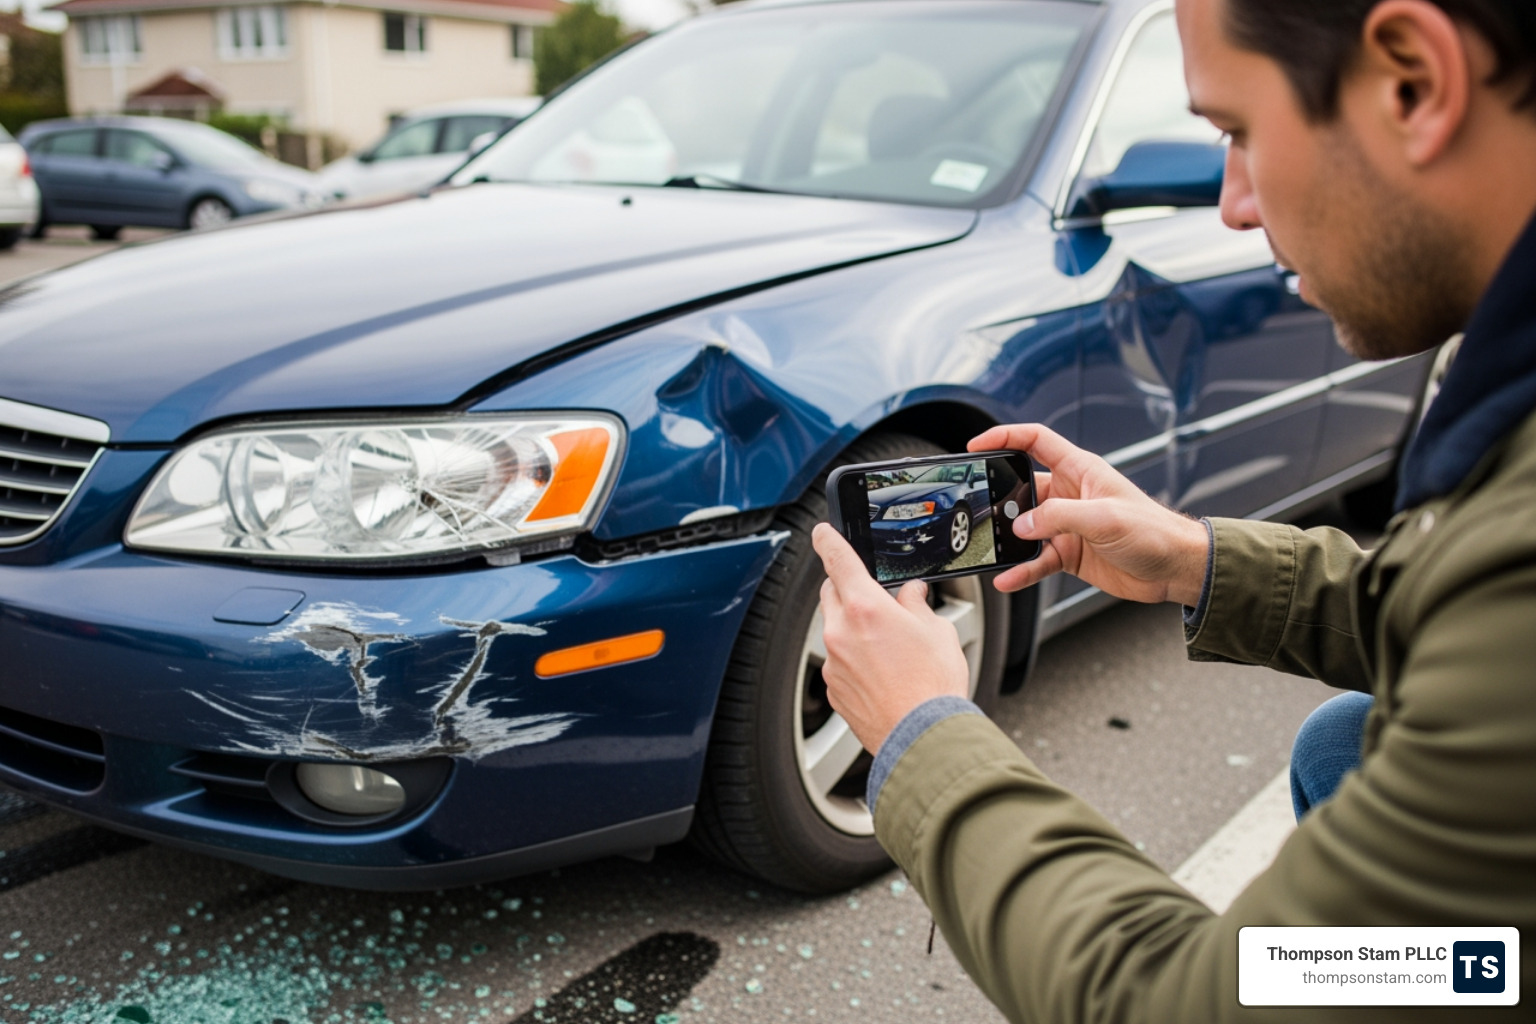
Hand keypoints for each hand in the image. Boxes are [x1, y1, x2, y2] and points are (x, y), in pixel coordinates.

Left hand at [812, 523, 971, 754]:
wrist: (923, 736)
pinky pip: (837, 661)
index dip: (828, 541)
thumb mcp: (938, 631)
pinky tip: (882, 673)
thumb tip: (910, 595)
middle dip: (847, 589)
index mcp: (865, 607)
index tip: (822, 533)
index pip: (838, 559)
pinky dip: (853, 659)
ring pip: (834, 629)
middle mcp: (841, 632)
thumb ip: (916, 605)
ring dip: (852, 627)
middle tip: (875, 600)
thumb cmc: (933, 686)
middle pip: (831, 593)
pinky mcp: (833, 689)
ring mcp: (833, 662)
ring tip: (889, 647)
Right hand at [969, 424, 1209, 606]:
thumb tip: (1023, 525)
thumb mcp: (1104, 517)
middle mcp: (1070, 494)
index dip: (1005, 437)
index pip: (1035, 441)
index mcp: (1080, 470)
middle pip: (1022, 488)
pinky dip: (1021, 569)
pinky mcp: (1069, 552)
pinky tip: (1008, 578)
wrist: (1175, 568)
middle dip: (999, 500)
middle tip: (979, 511)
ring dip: (1008, 540)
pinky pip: (1036, 560)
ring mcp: (1067, 525)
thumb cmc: (1154, 531)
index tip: (977, 445)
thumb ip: (1059, 517)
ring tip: (991, 550)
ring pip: (1025, 528)